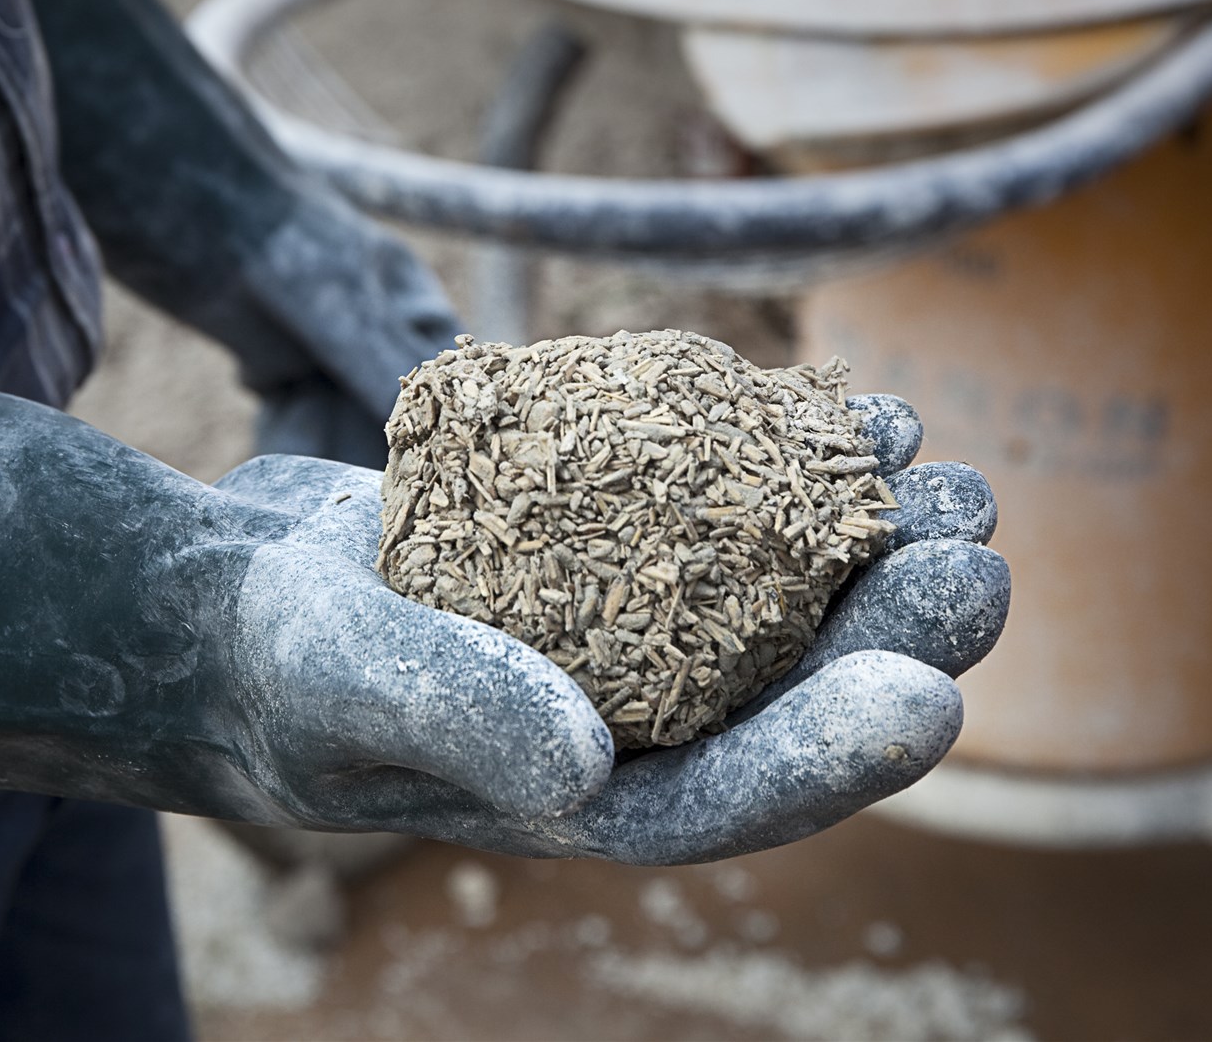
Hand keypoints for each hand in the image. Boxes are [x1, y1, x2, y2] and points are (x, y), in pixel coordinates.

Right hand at [209, 392, 1004, 863]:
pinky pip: (726, 516)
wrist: (237, 599)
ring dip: (864, 542)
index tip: (935, 691)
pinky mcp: (614, 555)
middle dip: (892, 630)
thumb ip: (452, 713)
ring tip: (938, 467)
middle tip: (973, 548)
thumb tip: (584, 765)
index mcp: (582, 799)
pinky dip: (785, 466)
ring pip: (779, 601)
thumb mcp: (344, 681)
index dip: (837, 754)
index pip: (730, 798)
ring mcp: (630, 638)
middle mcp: (631, 727)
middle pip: (788, 692)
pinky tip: (846, 411)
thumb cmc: (276, 660)